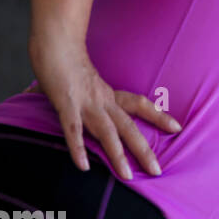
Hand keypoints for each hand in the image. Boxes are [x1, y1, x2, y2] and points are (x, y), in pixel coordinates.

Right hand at [27, 34, 181, 179]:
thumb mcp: (80, 79)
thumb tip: (41, 97)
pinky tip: (83, 166)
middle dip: (143, 150)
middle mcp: (103, 100)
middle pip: (129, 127)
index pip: (140, 105)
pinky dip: (78, 148)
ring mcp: (86, 103)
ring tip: (126, 176)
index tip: (177, 128)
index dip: (158, 116)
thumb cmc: (64, 60)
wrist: (55, 42)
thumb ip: (72, 92)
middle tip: (157, 171)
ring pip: (108, 132)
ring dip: (117, 155)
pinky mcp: (66, 104)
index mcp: (109, 94)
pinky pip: (74, 130)